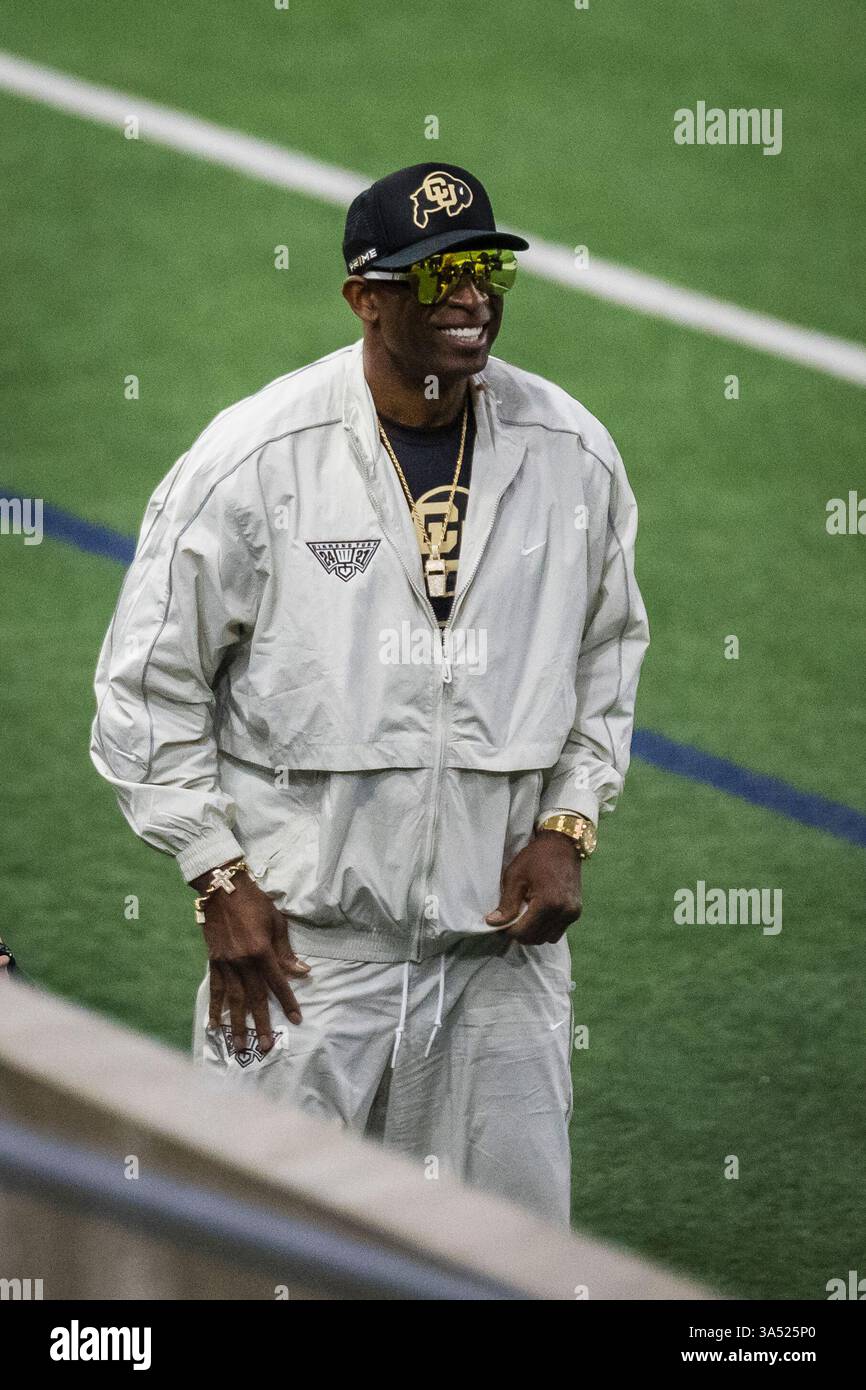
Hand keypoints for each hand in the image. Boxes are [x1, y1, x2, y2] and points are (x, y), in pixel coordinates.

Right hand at [192, 861, 310, 1053]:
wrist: (222, 888)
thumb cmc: (255, 902)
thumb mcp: (276, 922)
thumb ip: (286, 950)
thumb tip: (301, 972)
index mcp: (261, 951)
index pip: (277, 983)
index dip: (288, 1002)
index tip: (296, 1019)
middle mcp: (242, 961)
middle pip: (254, 998)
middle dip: (261, 1024)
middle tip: (266, 1047)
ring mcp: (225, 963)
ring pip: (233, 1000)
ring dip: (238, 1024)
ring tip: (240, 1046)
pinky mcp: (213, 961)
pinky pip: (216, 989)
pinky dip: (215, 1008)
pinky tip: (215, 1025)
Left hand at [484, 830, 582, 943]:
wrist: (563, 845)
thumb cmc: (536, 858)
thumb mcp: (515, 877)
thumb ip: (506, 904)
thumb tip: (492, 923)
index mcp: (548, 903)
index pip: (523, 932)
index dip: (507, 930)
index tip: (500, 922)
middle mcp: (563, 912)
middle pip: (535, 938)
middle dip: (520, 933)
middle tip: (510, 919)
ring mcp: (572, 914)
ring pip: (547, 938)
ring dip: (533, 933)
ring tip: (525, 916)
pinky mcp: (576, 913)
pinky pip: (557, 932)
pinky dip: (545, 929)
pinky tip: (537, 915)